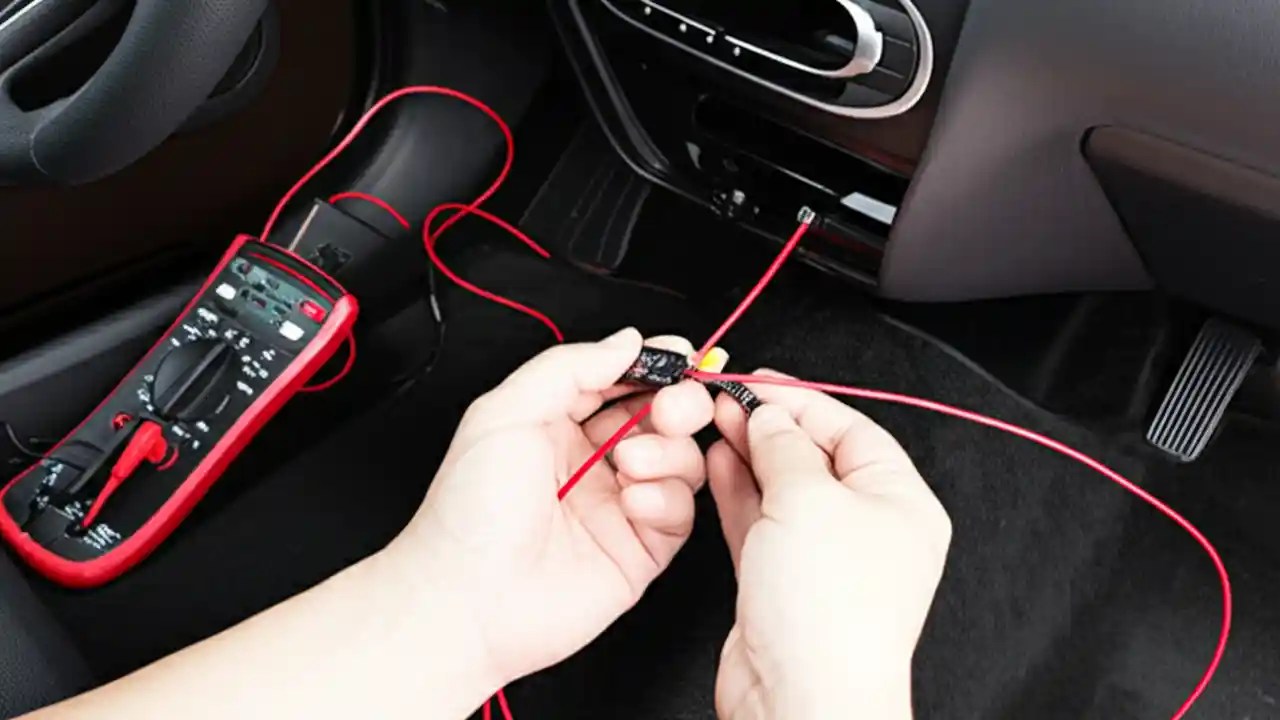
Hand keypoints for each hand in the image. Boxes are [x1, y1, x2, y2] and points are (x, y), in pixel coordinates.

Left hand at [385, 328, 716, 697]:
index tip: (677, 354)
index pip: (620, 382)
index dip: (652, 366)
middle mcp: (591, 463)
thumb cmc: (469, 513)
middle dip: (676, 404)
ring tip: (629, 465)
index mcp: (556, 425)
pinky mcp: (639, 551)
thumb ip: (569, 368)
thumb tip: (627, 342)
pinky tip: (633, 501)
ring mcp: (617, 506)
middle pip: (660, 418)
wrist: (467, 599)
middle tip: (670, 410)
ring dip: (668, 453)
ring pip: (681, 461)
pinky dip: (667, 498)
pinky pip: (680, 512)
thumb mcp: (505, 412)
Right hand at [707, 371, 951, 719]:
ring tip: (715, 424)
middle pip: (816, 457)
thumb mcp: (809, 499)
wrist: (802, 699)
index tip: (758, 382)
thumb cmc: (829, 613)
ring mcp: (824, 559)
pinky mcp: (784, 584)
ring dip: (749, 456)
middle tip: (727, 401)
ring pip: (784, 489)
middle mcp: (868, 530)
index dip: (802, 400)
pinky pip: (762, 524)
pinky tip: (717, 467)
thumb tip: (769, 415)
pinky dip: (739, 494)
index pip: (850, 429)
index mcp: (901, 503)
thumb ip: (785, 446)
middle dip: (771, 426)